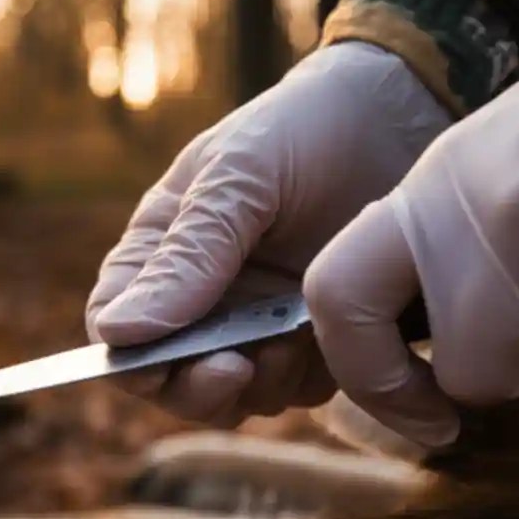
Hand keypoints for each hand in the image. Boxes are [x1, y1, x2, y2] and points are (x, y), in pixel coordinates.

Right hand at [87, 42, 449, 425]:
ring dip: (258, 386)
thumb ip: (187, 253)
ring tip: (291, 340)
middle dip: (198, 387)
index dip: (129, 359)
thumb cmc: (303, 131)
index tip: (164, 364)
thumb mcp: (239, 177)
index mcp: (161, 251)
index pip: (118, 327)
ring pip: (234, 397)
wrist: (401, 121)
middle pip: (171, 379)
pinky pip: (297, 390)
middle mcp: (203, 298)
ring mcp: (259, 324)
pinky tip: (329, 336)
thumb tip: (119, 330)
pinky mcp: (316, 341)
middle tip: (237, 368)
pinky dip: (306, 379)